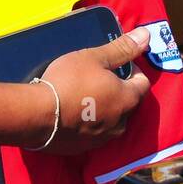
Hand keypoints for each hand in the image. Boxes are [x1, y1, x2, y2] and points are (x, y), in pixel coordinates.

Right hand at [33, 28, 151, 154]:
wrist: (35, 116)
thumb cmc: (68, 82)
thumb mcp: (95, 58)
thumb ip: (122, 48)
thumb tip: (147, 35)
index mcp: (127, 99)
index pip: (143, 83)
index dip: (134, 70)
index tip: (118, 64)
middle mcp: (120, 123)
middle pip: (128, 103)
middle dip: (120, 90)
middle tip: (101, 78)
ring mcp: (102, 139)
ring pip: (112, 120)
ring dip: (105, 108)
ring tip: (87, 95)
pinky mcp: (82, 148)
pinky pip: (93, 132)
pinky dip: (89, 122)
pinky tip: (74, 113)